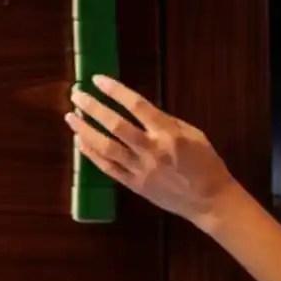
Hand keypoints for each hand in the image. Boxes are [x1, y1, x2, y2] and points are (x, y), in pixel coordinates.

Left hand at [66, 76, 239, 227]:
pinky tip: (79, 141)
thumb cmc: (205, 163)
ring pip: (105, 147)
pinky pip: (107, 167)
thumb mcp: (193, 133)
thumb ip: (164, 121)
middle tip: (76, 95)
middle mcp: (151, 150)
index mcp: (168, 134)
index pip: (137, 106)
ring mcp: (140, 169)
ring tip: (70, 117)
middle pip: (115, 125)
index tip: (97, 80)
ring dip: (85, 130)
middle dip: (93, 108)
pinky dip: (91, 153)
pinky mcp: (133, 185)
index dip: (115, 90)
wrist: (210, 200)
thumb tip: (136, 108)